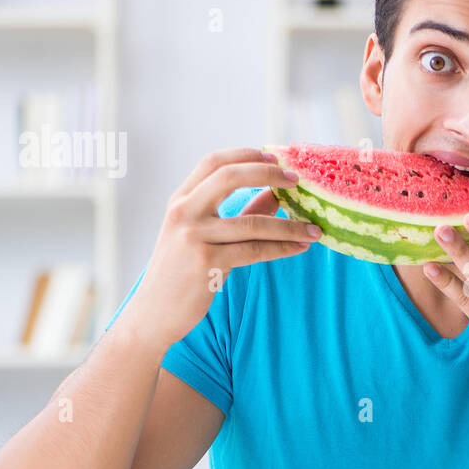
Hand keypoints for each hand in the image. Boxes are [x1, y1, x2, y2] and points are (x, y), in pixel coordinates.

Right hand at [127, 147, 320, 350]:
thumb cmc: (182, 273)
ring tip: (314, 229)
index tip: (276, 157)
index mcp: (181, 200)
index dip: (247, 155)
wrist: (154, 313)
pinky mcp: (205, 262)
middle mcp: (183, 212)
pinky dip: (282, 247)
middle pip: (229, 176)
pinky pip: (254, 250)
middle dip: (267, 173)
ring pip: (252, 222)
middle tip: (296, 179)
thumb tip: (275, 194)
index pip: (214, 162)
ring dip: (289, 225)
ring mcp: (193, 236)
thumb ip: (238, 213)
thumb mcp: (204, 235)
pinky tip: (300, 247)